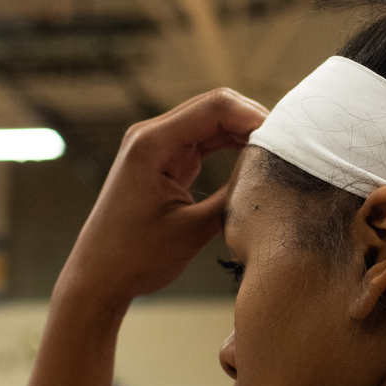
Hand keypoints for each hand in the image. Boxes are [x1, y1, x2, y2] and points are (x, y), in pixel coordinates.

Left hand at [57, 87, 267, 308]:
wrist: (98, 278)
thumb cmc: (135, 258)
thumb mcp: (192, 230)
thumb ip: (232, 196)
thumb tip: (270, 173)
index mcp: (152, 144)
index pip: (214, 107)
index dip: (254, 115)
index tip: (285, 138)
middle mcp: (151, 135)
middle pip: (215, 106)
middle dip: (253, 120)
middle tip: (287, 145)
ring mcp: (156, 146)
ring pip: (211, 122)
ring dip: (244, 132)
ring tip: (276, 153)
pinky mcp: (163, 160)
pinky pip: (203, 141)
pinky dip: (230, 146)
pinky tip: (254, 159)